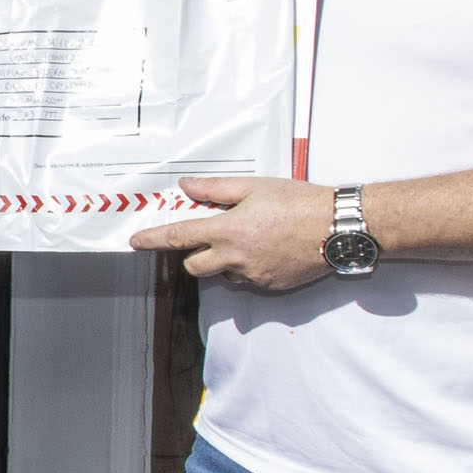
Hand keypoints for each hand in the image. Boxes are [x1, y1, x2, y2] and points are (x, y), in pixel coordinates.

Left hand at [132, 177, 337, 289]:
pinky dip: (250, 267)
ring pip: (223, 274)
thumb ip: (215, 189)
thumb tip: (186, 187)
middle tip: (211, 238)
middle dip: (195, 255)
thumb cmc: (299, 202)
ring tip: (252, 238)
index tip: (135, 243)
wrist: (336, 226)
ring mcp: (253, 275)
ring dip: (225, 261)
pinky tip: (269, 249)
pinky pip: (248, 279)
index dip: (153, 240)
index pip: (179, 237)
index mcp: (227, 231)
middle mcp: (235, 258)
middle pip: (195, 267)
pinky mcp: (270, 285)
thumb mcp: (254, 187)